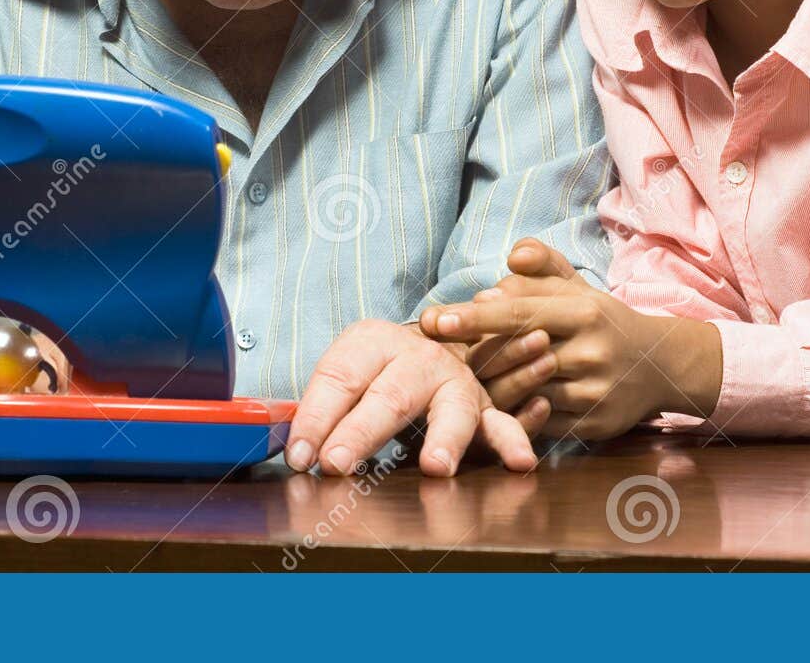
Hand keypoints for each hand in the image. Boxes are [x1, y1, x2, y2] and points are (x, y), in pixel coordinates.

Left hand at [287, 319, 539, 476]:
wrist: (425, 355)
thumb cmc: (373, 376)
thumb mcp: (343, 379)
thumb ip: (318, 413)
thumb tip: (290, 452)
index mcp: (373, 341)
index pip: (340, 376)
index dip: (316, 415)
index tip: (299, 454)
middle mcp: (418, 356)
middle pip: (389, 394)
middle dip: (360, 431)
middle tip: (337, 463)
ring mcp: (456, 380)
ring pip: (450, 407)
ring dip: (443, 438)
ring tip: (435, 468)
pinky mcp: (484, 407)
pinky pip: (501, 423)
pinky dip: (512, 441)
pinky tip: (519, 462)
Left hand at [420, 238, 722, 440]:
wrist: (660, 366)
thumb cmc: (601, 321)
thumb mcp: (578, 285)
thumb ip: (544, 264)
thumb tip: (512, 258)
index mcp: (585, 312)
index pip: (519, 313)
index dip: (473, 318)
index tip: (432, 319)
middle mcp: (591, 352)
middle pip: (515, 355)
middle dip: (472, 353)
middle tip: (433, 350)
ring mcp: (593, 392)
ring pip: (523, 392)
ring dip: (488, 384)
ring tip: (457, 376)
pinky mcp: (594, 426)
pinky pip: (538, 423)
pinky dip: (511, 412)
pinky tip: (490, 403)